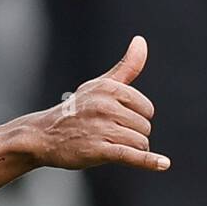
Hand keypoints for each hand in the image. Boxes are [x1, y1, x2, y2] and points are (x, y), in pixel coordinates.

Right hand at [23, 35, 167, 171]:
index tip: (117, 120)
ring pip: (140, 142)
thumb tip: (141, 40)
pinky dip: (149, 161)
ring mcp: (102, 128)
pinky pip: (131, 154)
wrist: (43, 135)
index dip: (137, 118)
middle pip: (144, 127)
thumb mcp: (99, 85)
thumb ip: (126, 67)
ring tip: (108, 145)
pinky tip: (163, 164)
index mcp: (109, 88)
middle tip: (107, 134)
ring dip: (130, 149)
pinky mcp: (98, 150)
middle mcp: (106, 106)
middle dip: (132, 135)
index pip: (146, 109)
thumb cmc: (75, 110)